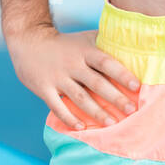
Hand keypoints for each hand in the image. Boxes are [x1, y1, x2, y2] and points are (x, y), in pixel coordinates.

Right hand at [6, 25, 139, 129]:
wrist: (29, 41)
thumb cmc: (63, 43)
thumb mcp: (84, 37)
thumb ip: (105, 41)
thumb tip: (131, 43)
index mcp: (84, 51)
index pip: (106, 62)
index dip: (121, 73)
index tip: (136, 86)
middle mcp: (72, 64)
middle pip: (96, 83)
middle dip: (114, 98)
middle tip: (130, 110)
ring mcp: (57, 77)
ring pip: (79, 98)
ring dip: (96, 112)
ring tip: (111, 123)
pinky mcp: (44, 88)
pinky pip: (57, 106)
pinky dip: (69, 118)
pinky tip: (81, 127)